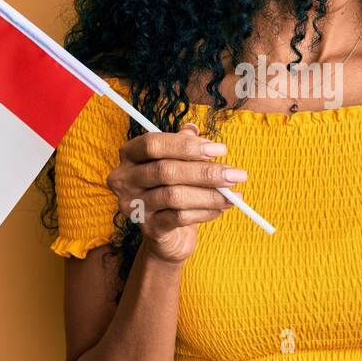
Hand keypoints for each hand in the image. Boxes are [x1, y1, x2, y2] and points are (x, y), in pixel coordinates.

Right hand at [105, 123, 244, 263]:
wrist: (166, 232)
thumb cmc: (172, 188)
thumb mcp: (177, 162)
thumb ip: (182, 144)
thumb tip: (193, 129)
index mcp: (129, 155)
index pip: (153, 144)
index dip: (186, 146)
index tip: (220, 150)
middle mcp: (125, 180)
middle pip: (166, 171)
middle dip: (206, 172)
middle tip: (237, 175)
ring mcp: (133, 205)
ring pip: (175, 196)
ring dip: (210, 195)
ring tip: (233, 195)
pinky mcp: (148, 228)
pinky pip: (180, 217)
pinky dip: (205, 211)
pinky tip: (221, 208)